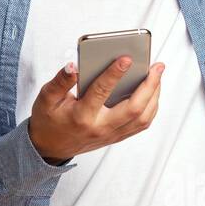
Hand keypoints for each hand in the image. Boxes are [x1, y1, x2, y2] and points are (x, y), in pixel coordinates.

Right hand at [28, 56, 165, 163]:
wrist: (49, 147)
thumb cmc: (48, 120)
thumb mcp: (46, 98)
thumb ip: (60, 81)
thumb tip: (73, 66)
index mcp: (81, 116)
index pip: (101, 92)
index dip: (114, 74)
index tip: (126, 58)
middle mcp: (100, 127)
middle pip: (133, 109)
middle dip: (149, 85)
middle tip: (157, 66)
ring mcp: (111, 134)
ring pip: (142, 118)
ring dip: (154, 96)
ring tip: (157, 75)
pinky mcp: (116, 137)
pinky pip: (140, 124)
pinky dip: (151, 107)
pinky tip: (152, 91)